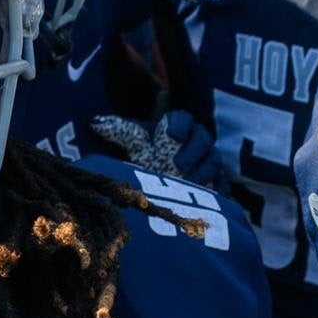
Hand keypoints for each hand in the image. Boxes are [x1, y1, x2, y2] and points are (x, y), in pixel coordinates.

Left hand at [91, 110, 223, 187]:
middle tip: (179, 165)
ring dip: (203, 173)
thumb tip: (94, 122)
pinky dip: (217, 192)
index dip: (180, 125)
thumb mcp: (134, 142)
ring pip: (213, 162)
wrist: (160, 177)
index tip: (170, 135)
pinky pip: (223, 186)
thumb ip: (120, 131)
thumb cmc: (147, 153)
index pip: (185, 119)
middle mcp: (198, 141)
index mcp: (179, 125)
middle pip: (203, 140)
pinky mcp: (217, 183)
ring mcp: (209, 162)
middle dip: (193, 151)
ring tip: (189, 184)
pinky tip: (208, 198)